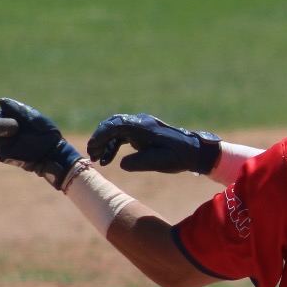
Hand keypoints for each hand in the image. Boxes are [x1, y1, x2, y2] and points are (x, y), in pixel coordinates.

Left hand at [0, 97, 81, 188]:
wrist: (56, 158)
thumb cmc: (47, 139)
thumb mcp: (33, 119)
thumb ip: (16, 109)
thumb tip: (1, 102)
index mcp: (4, 145)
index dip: (5, 115)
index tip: (16, 118)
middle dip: (9, 123)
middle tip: (25, 125)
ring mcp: (2, 156)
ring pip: (1, 135)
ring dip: (12, 131)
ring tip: (28, 133)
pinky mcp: (7, 158)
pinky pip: (5, 142)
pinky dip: (14, 138)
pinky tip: (26, 139)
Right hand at [88, 114, 221, 175]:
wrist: (194, 151)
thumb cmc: (179, 156)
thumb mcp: (160, 162)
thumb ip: (139, 162)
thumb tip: (121, 163)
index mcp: (143, 126)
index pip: (116, 125)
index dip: (101, 136)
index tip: (92, 148)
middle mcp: (140, 123)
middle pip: (112, 125)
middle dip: (100, 139)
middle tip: (92, 155)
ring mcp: (141, 127)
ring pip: (116, 131)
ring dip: (105, 144)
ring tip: (98, 160)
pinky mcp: (142, 133)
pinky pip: (122, 136)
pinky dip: (113, 146)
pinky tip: (109, 160)